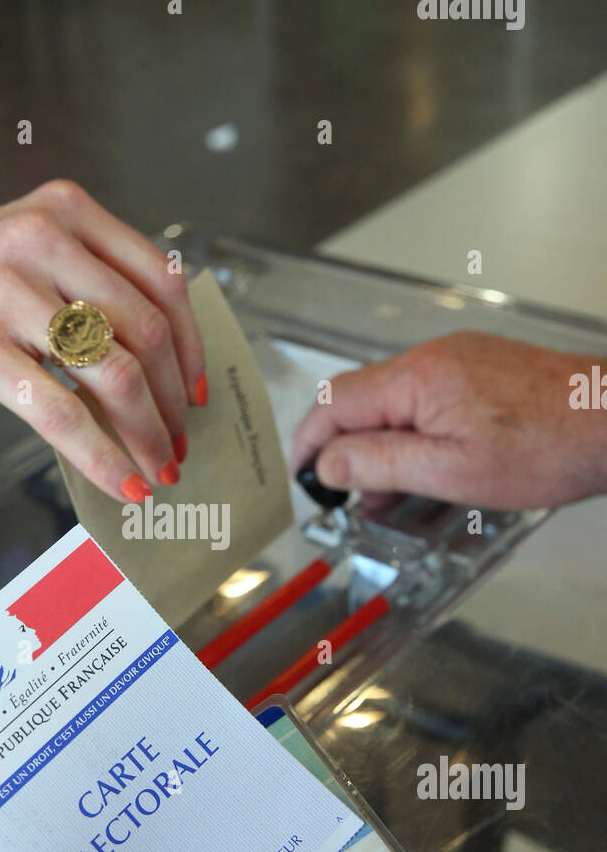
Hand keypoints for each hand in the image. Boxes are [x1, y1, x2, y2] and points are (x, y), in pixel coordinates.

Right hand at [0, 181, 205, 501]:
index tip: (198, 393)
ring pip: (112, 373)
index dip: (191, 346)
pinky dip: (100, 456)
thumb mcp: (28, 250)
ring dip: (146, 434)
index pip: (160, 280)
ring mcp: (9, 291)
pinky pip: (61, 413)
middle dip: (173, 402)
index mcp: (67, 211)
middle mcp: (43, 240)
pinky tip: (119, 482)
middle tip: (178, 444)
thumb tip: (161, 368)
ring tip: (156, 469)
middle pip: (145, 332)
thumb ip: (90, 282)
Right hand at [291, 331, 606, 509]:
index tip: (303, 477)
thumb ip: (379, 464)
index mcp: (417, 377)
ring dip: (377, 444)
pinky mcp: (478, 367)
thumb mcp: (450, 471)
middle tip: (343, 495)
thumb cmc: (548, 445)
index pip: (333, 403)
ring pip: (391, 399)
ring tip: (386, 494)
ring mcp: (457, 358)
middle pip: (359, 397)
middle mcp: (432, 356)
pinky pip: (423, 396)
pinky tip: (423, 464)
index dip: (308, 443)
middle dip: (342, 448)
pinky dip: (409, 431)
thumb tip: (328, 464)